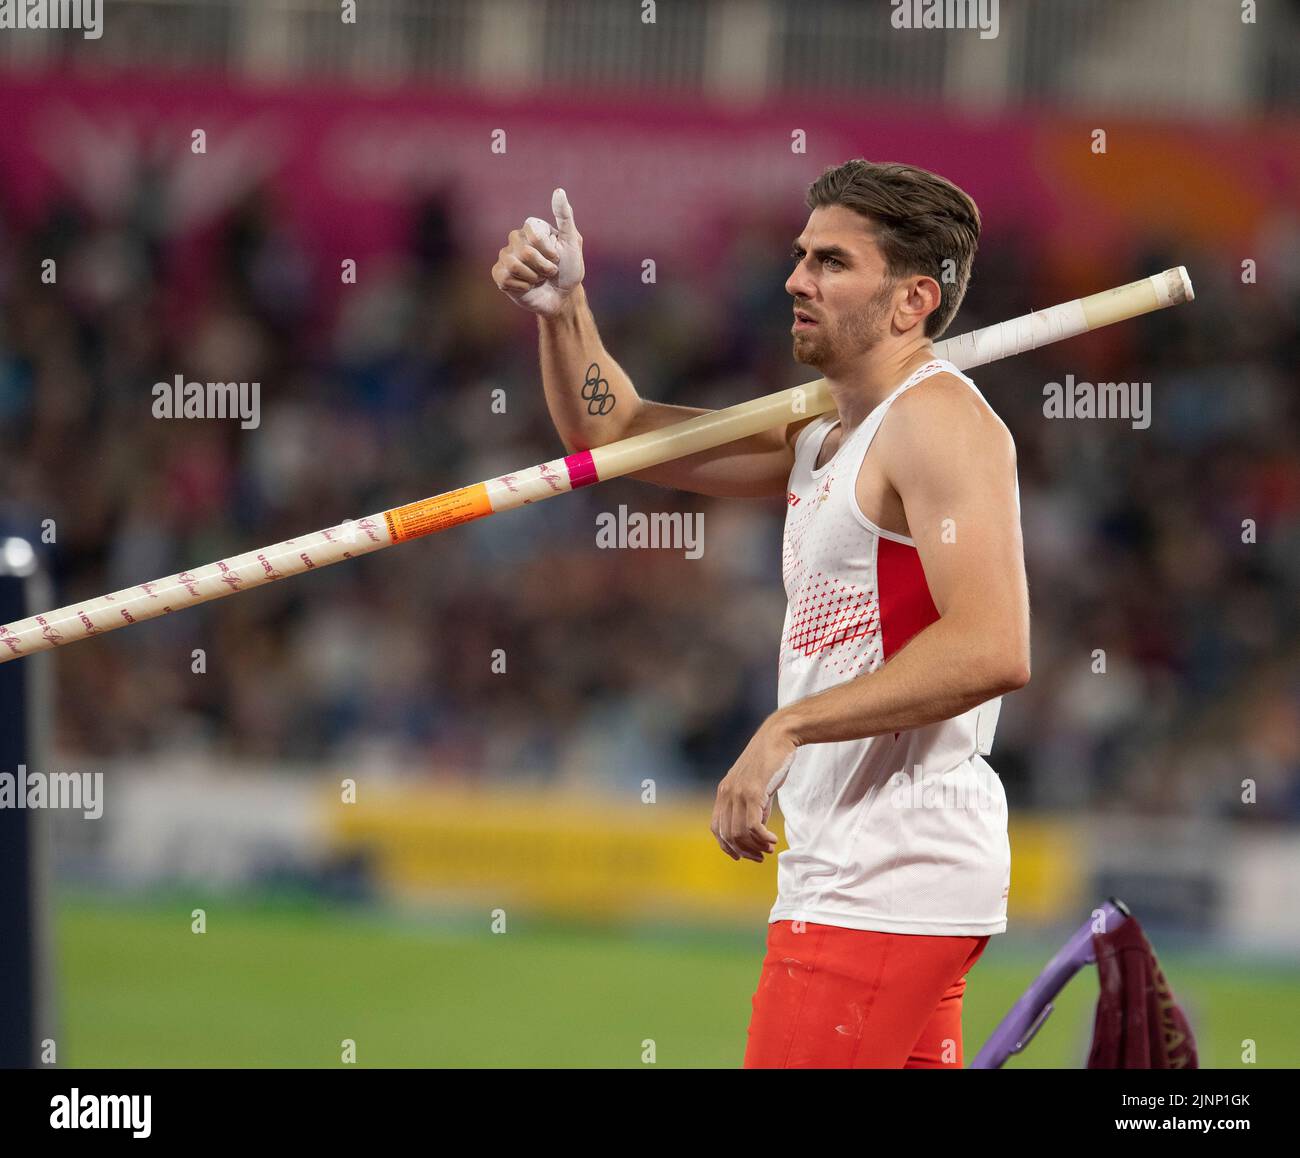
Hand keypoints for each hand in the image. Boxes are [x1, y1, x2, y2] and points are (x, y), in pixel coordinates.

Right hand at [491, 187, 584, 317]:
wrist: (562, 297)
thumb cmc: (569, 269)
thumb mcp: (572, 242)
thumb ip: (565, 217)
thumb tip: (558, 190)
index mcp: (530, 229)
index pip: (532, 233)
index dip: (548, 250)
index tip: (557, 257)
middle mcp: (515, 240)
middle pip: (525, 251)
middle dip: (544, 267)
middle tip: (550, 272)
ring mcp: (505, 257)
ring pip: (514, 265)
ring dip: (534, 277)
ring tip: (539, 279)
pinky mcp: (500, 275)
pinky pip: (506, 278)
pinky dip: (523, 287)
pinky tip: (528, 287)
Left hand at [710, 717, 796, 863]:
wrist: (778, 737)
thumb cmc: (771, 761)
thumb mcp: (757, 786)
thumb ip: (754, 807)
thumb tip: (757, 830)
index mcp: (723, 792)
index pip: (717, 828)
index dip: (727, 846)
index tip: (743, 856)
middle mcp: (727, 793)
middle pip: (727, 834)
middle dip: (744, 851)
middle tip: (760, 856)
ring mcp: (738, 792)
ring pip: (740, 832)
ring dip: (755, 846)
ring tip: (769, 848)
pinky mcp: (753, 792)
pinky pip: (753, 825)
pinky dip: (763, 838)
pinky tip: (772, 840)